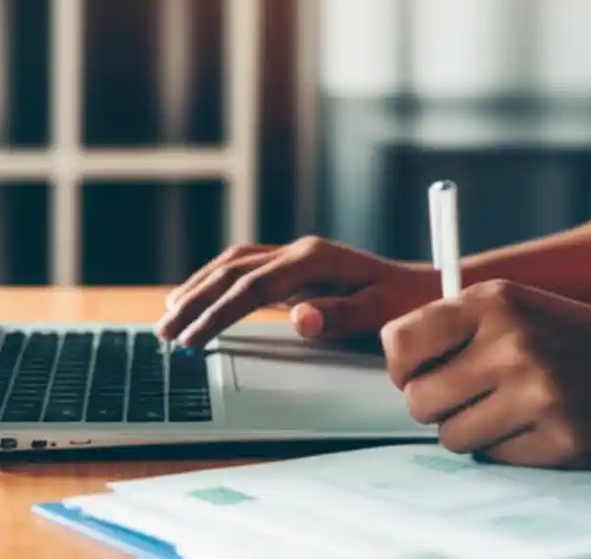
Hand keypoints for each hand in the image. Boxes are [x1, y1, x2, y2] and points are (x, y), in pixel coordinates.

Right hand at [156, 236, 438, 347]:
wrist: (425, 287)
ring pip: (232, 264)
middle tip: (164, 332)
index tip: (192, 339)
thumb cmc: (405, 304)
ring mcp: (295, 256)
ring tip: (169, 314)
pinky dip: (216, 282)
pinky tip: (200, 298)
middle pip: (232, 270)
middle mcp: (299, 251)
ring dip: (198, 287)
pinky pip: (244, 270)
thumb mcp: (379, 314)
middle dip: (194, 300)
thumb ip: (338, 316)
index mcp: (314, 259)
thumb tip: (298, 319)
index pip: (251, 286)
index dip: (217, 313)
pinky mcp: (294, 267)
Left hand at [382, 280, 590, 467]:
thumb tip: (395, 370)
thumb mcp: (514, 307)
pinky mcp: (562, 438)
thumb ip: (452, 327)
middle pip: (417, 400)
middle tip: (468, 397)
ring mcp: (539, 392)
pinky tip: (539, 425)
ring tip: (507, 410)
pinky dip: (507, 449)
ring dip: (470, 431)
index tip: (421, 371)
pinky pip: (493, 459)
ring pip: (450, 437)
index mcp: (494, 302)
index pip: (400, 343)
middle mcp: (513, 342)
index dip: (402, 367)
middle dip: (434, 406)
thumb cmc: (571, 340)